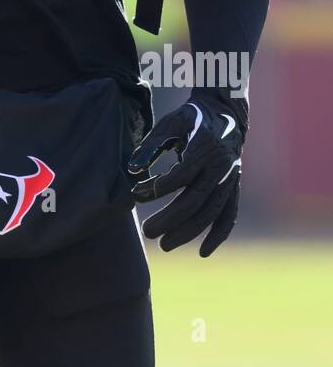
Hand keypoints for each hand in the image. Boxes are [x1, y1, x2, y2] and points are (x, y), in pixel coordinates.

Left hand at [128, 97, 242, 255]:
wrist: (226, 114)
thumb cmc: (191, 119)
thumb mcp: (170, 123)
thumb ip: (151, 145)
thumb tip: (132, 170)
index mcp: (205, 148)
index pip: (181, 175)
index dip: (158, 188)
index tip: (136, 195)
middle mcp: (221, 167)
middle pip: (195, 200)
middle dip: (170, 219)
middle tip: (147, 232)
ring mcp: (230, 180)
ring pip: (210, 212)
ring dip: (188, 232)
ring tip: (164, 245)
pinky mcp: (234, 188)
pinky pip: (228, 215)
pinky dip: (218, 235)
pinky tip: (202, 252)